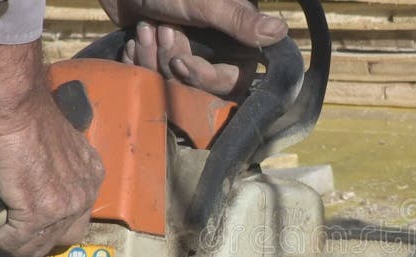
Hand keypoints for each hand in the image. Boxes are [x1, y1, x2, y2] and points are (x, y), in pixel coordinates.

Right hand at [0, 42, 104, 256]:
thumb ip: (47, 177)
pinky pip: (18, 241)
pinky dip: (0, 239)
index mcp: (90, 176)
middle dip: (38, 237)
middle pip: (65, 236)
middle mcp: (85, 193)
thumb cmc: (23, 119)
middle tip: (13, 228)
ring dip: (15, 240)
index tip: (26, 216)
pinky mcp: (39, 212)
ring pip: (41, 244)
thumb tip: (24, 194)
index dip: (50, 222)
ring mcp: (65, 205)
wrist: (15, 106)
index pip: (77, 216)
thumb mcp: (50, 154)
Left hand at [99, 0, 288, 94]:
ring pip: (176, 85)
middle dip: (174, 64)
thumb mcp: (204, 2)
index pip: (232, 81)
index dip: (205, 78)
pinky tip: (134, 41)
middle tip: (160, 32)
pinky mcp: (165, 61)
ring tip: (145, 29)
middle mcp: (219, 53)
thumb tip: (280, 31)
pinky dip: (141, 63)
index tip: (181, 62)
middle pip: (203, 88)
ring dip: (153, 59)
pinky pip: (156, 81)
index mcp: (237, 39)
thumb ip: (240, 20)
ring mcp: (191, 58)